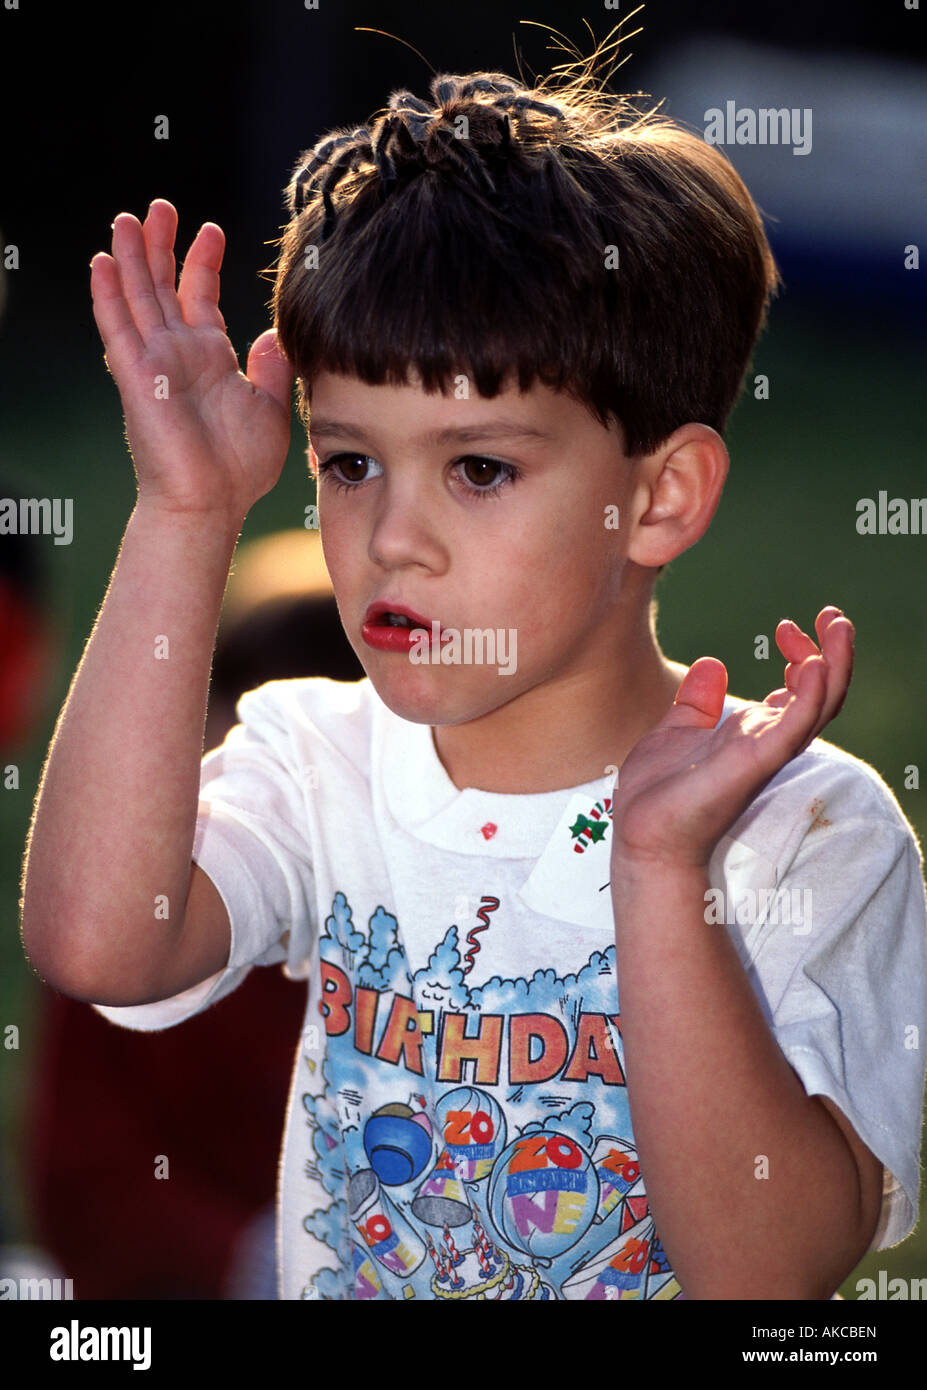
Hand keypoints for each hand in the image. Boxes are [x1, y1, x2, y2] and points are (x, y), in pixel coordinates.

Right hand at [90, 199, 293, 522]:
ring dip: (130, 257)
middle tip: (161, 205)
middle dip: (161, 245)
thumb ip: (272, 370)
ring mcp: (154, 362)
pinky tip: (103, 262)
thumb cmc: (240, 468)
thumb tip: (270, 334)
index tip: (212, 229)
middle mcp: (178, 354)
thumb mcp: (272, 410)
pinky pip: (117, 327)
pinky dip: (109, 294)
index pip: (199, 297)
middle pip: (162, 286)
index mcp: (210, 358)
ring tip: (127, 219)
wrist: (212, 504)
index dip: (202, 262)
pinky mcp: (136, 375)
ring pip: (136, 297)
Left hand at [610, 607, 853, 871]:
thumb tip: (715, 664)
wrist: (641, 836)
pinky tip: (813, 664)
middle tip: (834, 615)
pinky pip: (793, 728)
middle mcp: (768, 741)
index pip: (800, 690)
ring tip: (838, 625)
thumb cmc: (659, 794)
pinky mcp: (752, 763)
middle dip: (834, 651)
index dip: (803, 654)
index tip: (785, 627)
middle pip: (823, 693)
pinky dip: (809, 696)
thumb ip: (698, 703)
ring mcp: (764, 752)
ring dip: (835, 664)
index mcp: (754, 733)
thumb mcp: (677, 733)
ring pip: (820, 706)